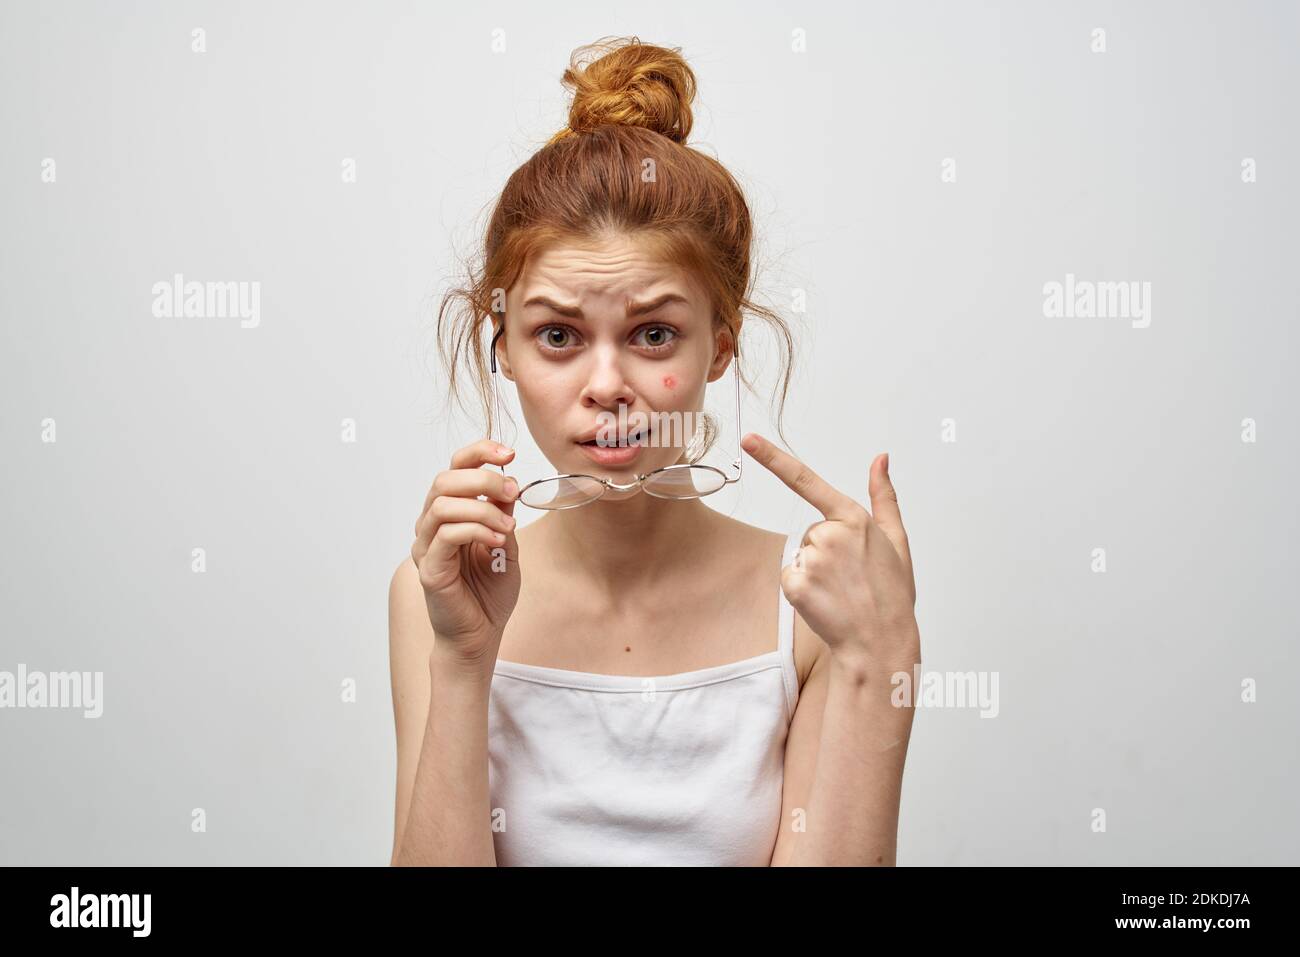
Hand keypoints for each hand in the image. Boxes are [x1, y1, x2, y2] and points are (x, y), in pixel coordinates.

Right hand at [410, 439, 521, 661]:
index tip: (509, 454)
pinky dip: (477, 529)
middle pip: (445, 479)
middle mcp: (431, 525)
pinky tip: (498, 540)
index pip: (454, 468)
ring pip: (443, 503)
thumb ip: (501, 514)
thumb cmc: (488, 593)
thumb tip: (507, 482)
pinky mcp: (429, 568)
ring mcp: (426, 546)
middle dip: (484, 478)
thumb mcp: (505, 543)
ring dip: (482, 507)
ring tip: (508, 525)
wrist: (480, 635)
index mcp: (450, 514)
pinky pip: (447, 534)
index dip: (479, 452)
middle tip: (512, 491)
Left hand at [741, 433, 917, 666]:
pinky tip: (826, 601)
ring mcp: (811, 559)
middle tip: (851, 577)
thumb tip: (880, 459)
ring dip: (816, 572)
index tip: (748, 440)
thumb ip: (885, 497)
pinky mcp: (795, 583)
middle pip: (811, 533)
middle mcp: (829, 534)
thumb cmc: (891, 594)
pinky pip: (791, 577)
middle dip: (827, 552)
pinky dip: (804, 590)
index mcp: (854, 518)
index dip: (773, 458)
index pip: (806, 480)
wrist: (880, 641)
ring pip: (801, 555)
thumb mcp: (897, 541)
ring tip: (841, 591)